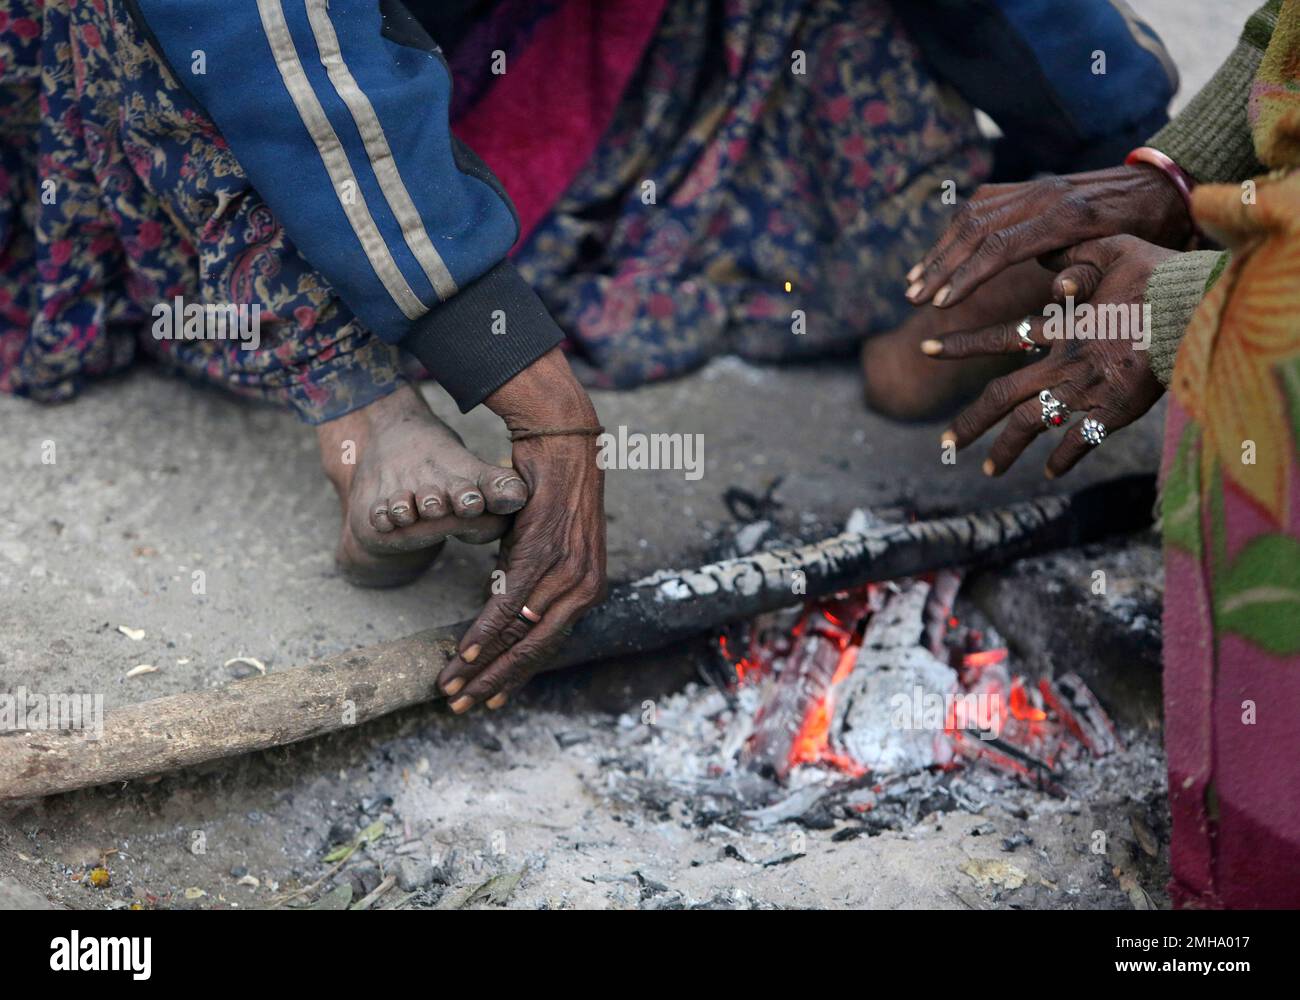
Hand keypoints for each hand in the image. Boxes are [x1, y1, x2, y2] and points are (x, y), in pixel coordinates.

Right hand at [437, 348, 606, 711]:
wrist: (564, 446)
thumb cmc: (550, 495)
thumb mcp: (545, 548)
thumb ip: (531, 583)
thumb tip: (508, 610)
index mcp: (588, 591)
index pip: (549, 647)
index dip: (517, 676)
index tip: (491, 700)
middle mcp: (585, 589)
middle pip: (534, 650)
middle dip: (495, 683)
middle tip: (463, 707)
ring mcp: (566, 574)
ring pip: (519, 633)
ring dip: (481, 666)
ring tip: (452, 687)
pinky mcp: (543, 555)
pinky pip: (509, 604)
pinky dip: (485, 632)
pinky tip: (465, 653)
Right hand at [906, 165, 1192, 309]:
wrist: (1165, 184)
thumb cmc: (1153, 233)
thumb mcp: (1132, 256)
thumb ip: (1096, 271)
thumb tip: (1059, 288)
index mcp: (1068, 216)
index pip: (1000, 245)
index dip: (967, 275)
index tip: (942, 304)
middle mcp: (1044, 194)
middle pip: (975, 228)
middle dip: (940, 265)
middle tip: (914, 298)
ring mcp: (1034, 186)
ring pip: (971, 215)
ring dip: (939, 250)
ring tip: (914, 283)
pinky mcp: (1028, 186)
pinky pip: (979, 206)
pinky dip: (952, 234)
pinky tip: (936, 257)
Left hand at [924, 235, 1175, 477]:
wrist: (1196, 310)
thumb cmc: (1159, 277)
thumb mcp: (1112, 251)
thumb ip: (1075, 255)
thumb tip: (1047, 251)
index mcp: (1061, 327)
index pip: (1001, 338)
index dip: (961, 345)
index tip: (925, 349)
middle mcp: (1064, 364)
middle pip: (1003, 398)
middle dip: (971, 423)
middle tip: (945, 444)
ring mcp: (1087, 391)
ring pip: (1032, 426)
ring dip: (1006, 449)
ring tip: (987, 469)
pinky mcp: (1115, 411)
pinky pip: (1081, 441)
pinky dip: (1064, 457)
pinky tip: (1049, 471)